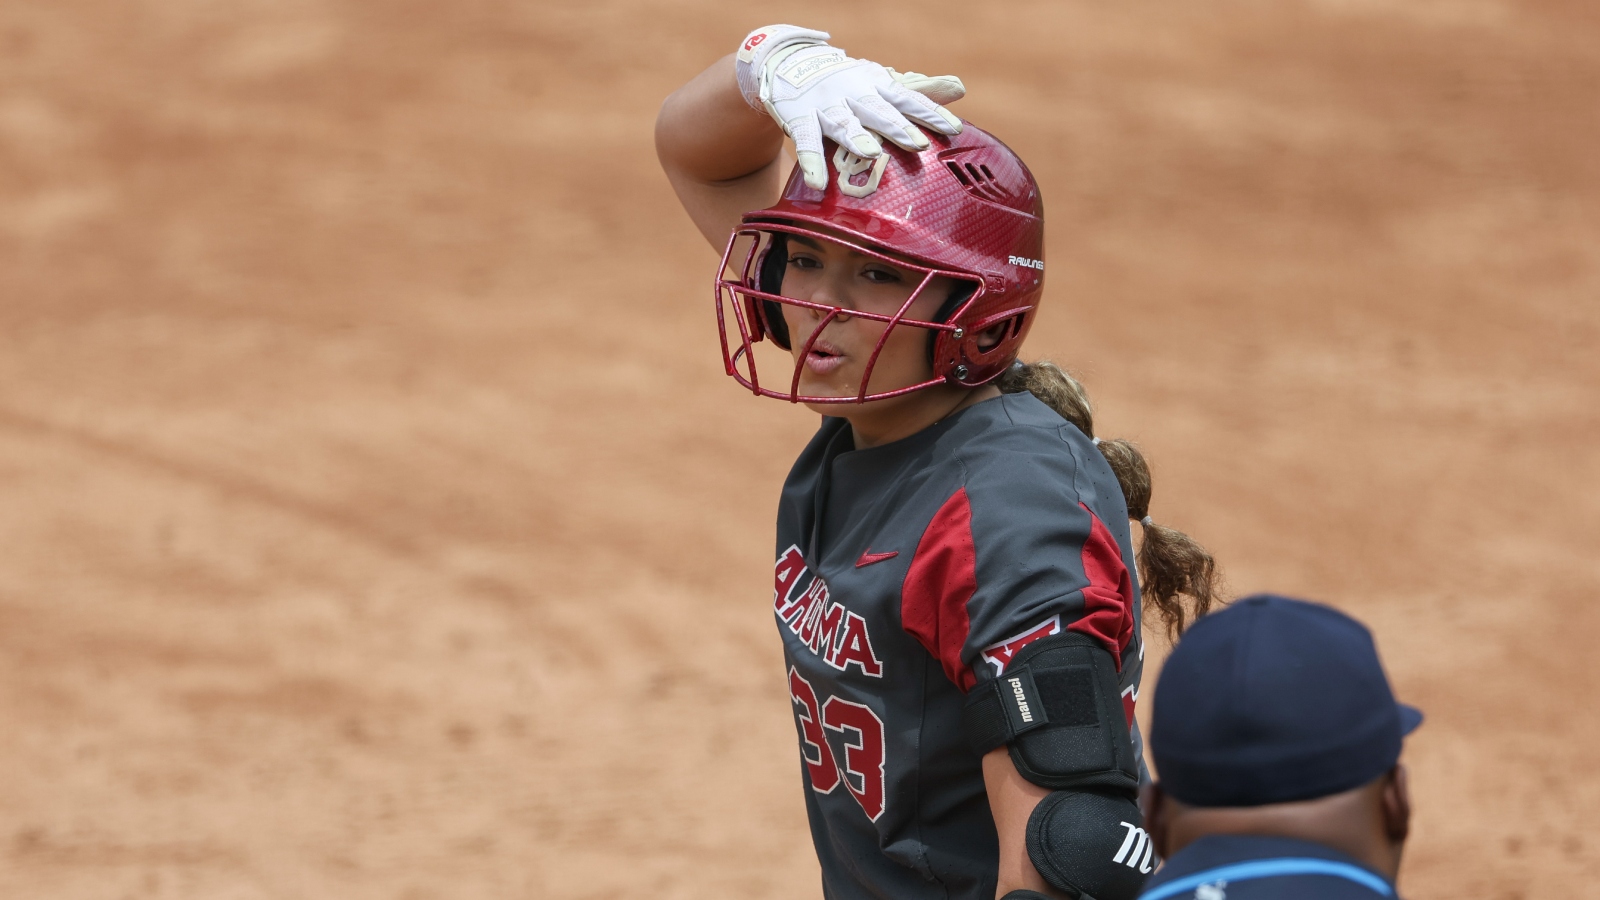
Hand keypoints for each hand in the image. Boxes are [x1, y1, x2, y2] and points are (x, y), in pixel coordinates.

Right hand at [734, 25, 964, 189]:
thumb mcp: (879, 81)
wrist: (789, 62)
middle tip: (919, 145)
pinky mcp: (798, 117)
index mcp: (876, 84)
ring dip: (856, 137)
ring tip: (871, 153)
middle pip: (878, 110)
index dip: (930, 113)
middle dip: (897, 127)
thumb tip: (960, 88)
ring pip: (842, 122)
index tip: (955, 129)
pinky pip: (805, 141)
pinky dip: (810, 162)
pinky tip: (818, 183)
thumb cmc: (845, 80)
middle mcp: (852, 92)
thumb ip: (918, 90)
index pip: (908, 98)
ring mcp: (825, 104)